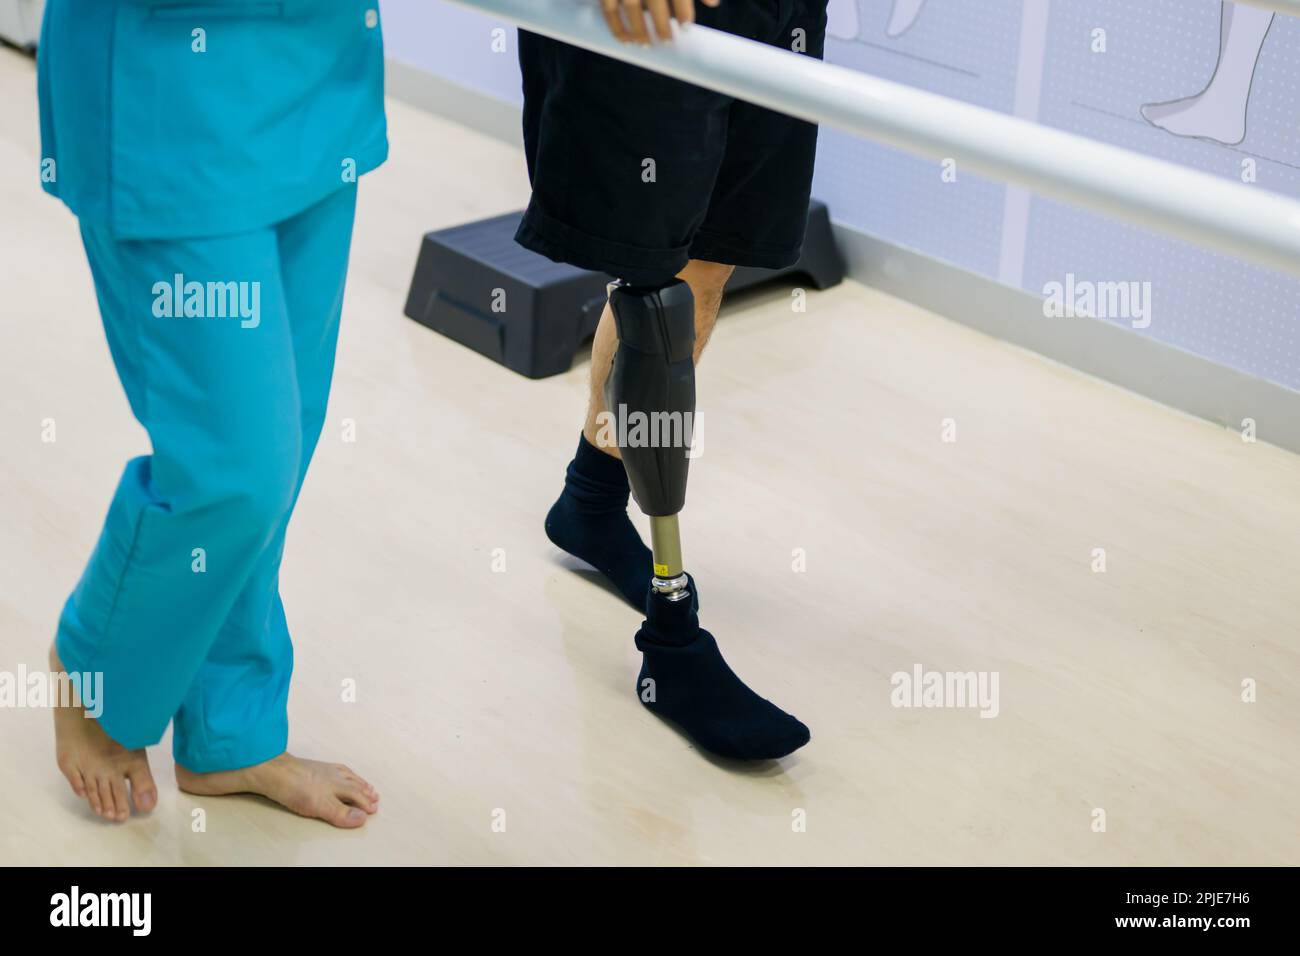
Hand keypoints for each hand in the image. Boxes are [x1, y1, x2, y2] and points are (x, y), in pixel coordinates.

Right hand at [600, 0, 720, 43]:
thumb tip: (714, 4)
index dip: (683, 11)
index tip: (686, 27)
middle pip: (655, 2)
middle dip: (662, 26)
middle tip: (667, 42)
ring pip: (632, 9)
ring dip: (639, 31)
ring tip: (647, 45)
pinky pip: (609, 11)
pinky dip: (617, 29)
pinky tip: (627, 42)